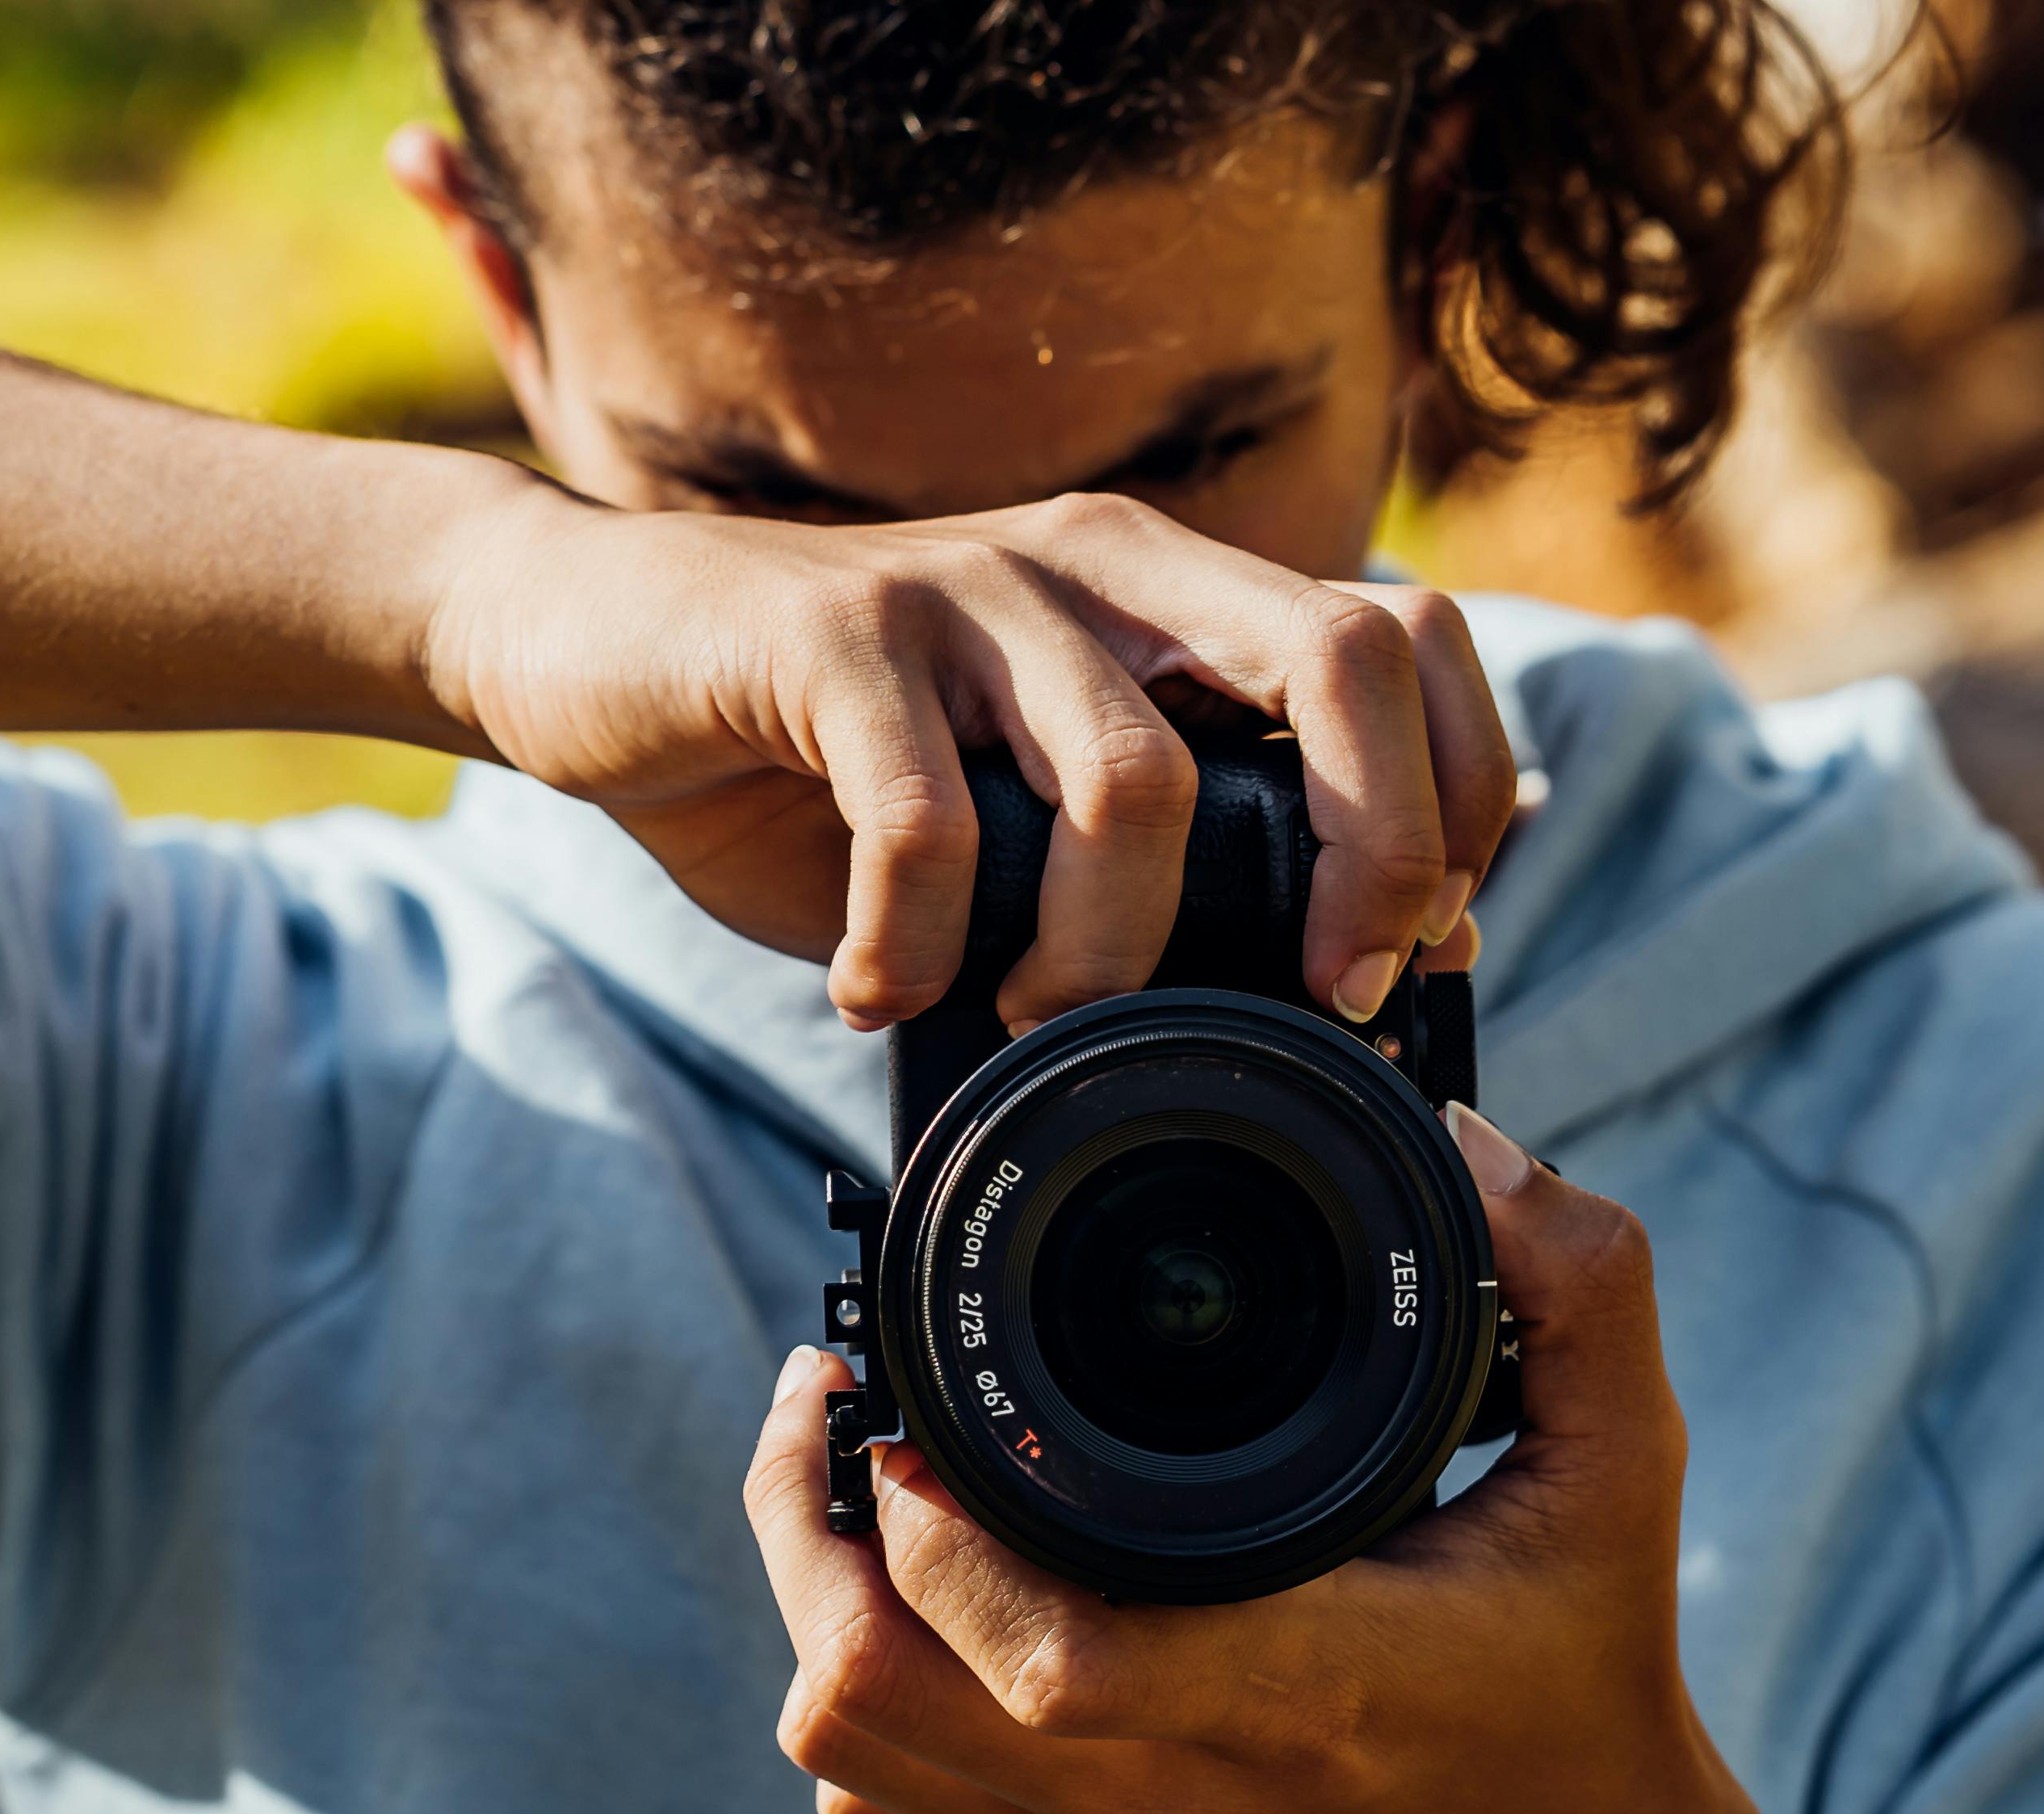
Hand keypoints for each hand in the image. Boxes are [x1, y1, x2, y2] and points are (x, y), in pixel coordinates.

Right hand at [422, 484, 1511, 1030]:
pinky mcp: (831, 632)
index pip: (1408, 645)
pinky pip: (925, 819)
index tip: (1390, 957)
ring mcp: (971, 590)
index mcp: (1177, 594)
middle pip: (1345, 662)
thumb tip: (1367, 975)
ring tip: (1028, 1019)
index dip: (1454, 803)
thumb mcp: (1033, 809)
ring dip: (1105, 957)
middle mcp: (1102, 564)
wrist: (590, 645)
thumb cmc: (829, 759)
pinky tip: (870, 991)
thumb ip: (1182, 862)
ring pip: (1138, 777)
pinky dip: (912, 946)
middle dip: (1371, 860)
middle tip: (1308, 998)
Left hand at [743, 1106, 1914, 1813]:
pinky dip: (864, 1706)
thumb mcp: (1622, 1475)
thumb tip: (1472, 1144)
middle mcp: (1179, 1795)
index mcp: (1297, 1690)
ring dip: (818, 1610)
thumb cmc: (1592, 1691)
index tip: (900, 1390)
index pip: (1041, 1643)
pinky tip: (901, 1605)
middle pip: (882, 1698)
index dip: (928, 1516)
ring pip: (865, 1759)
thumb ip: (1580, 1292)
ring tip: (839, 1479)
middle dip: (809, 1529)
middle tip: (827, 1393)